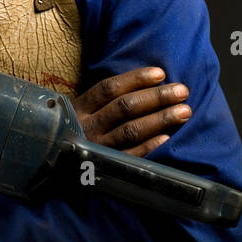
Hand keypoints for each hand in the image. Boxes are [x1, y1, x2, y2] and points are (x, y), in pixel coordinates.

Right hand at [73, 66, 190, 156]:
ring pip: (130, 130)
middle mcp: (87, 126)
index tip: (160, 73)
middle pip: (124, 107)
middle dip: (156, 97)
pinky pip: (130, 156)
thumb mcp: (79, 114)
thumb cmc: (75, 133)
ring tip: (184, 111)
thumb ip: (101, 102)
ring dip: (160, 119)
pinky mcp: (105, 167)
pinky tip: (167, 138)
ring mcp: (96, 147)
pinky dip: (149, 146)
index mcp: (80, 108)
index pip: (108, 88)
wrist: (58, 167)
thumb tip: (143, 84)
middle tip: (182, 91)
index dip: (135, 79)